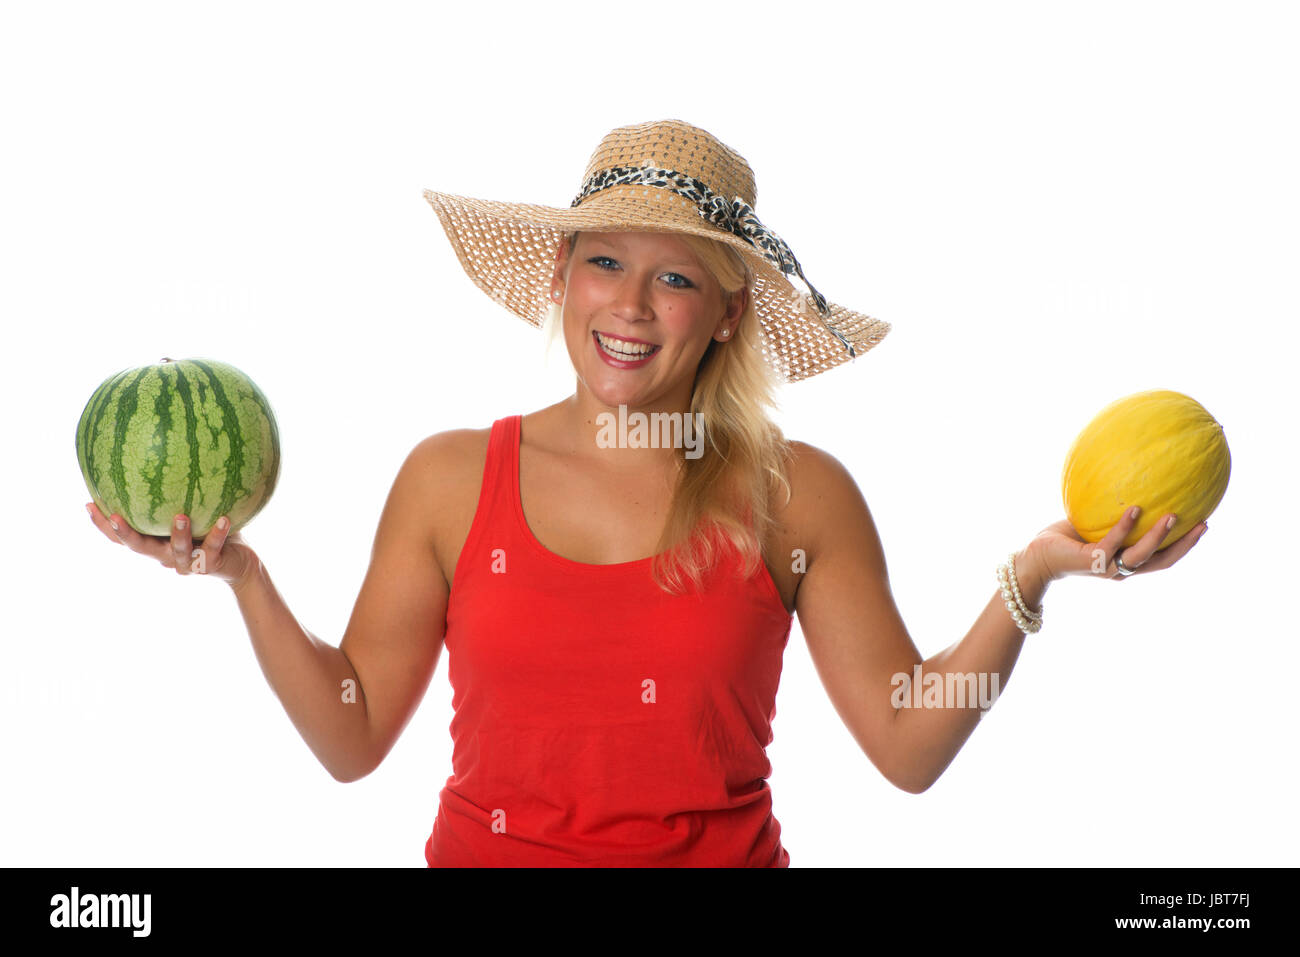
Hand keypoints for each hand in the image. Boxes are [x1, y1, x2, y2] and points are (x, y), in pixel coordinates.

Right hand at [85, 502, 255, 588]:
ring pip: (178, 551)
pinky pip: (214, 548)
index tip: (88, 503)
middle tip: (114, 516)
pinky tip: (224, 518)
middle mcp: (166, 556)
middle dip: (125, 534)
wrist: (240, 563)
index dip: (103, 525)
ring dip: (178, 534)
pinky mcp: (210, 565)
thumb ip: (175, 494)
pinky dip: (218, 533)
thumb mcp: (192, 510)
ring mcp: (188, 563)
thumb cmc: (211, 530)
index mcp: (155, 543)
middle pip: (139, 548)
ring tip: (180, 516)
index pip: (122, 537)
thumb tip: (162, 454)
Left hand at [1030, 507, 1208, 581]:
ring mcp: (1106, 568)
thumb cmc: (1064, 537)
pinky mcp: (1090, 562)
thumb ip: (1110, 508)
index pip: (1162, 557)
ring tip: (1174, 515)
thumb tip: (1127, 476)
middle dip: (1184, 546)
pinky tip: (1134, 508)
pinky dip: (1124, 527)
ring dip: (1159, 537)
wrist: (1036, 556)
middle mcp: (1120, 570)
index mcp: (1126, 562)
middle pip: (1161, 562)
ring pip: (1140, 556)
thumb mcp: (1092, 520)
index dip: (1185, 545)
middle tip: (1204, 524)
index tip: (1204, 524)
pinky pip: (1111, 543)